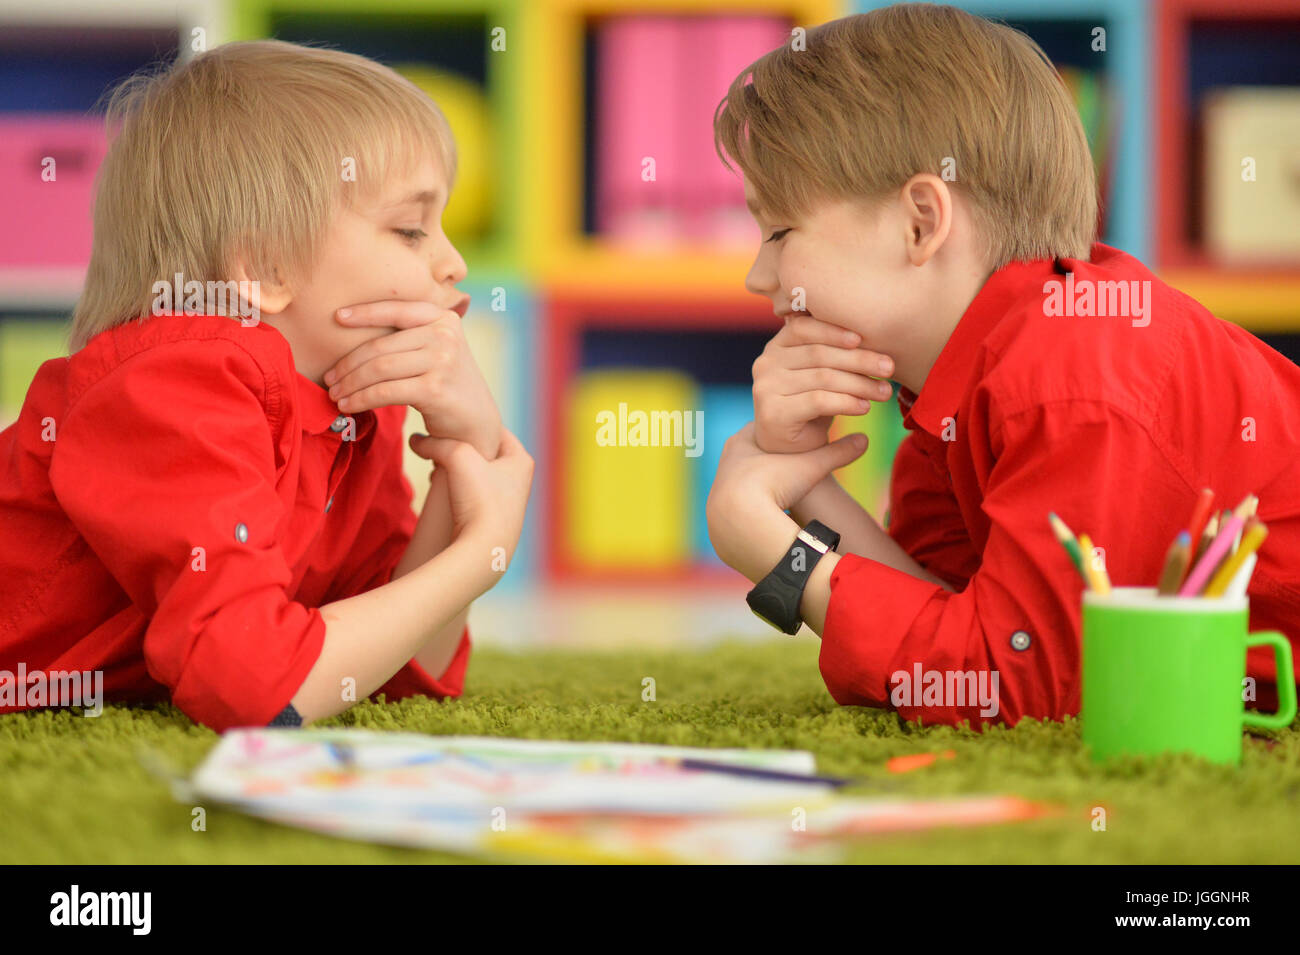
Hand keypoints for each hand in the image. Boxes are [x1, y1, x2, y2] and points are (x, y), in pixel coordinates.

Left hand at [324, 300, 502, 459]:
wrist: (477, 425)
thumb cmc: (449, 387)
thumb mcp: (438, 351)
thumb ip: (413, 336)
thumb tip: (357, 327)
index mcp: (445, 319)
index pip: (397, 310)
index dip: (365, 313)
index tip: (337, 317)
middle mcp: (446, 335)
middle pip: (381, 346)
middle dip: (348, 364)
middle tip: (329, 377)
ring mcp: (442, 361)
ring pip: (379, 368)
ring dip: (350, 383)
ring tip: (335, 394)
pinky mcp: (434, 389)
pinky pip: (385, 391)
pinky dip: (361, 399)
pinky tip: (348, 406)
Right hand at [411, 428, 533, 565]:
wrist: (483, 550)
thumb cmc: (479, 499)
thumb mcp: (457, 456)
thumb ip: (436, 443)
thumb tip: (416, 441)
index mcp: (521, 459)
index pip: (495, 429)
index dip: (472, 424)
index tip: (451, 424)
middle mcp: (519, 480)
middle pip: (486, 452)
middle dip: (462, 449)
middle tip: (441, 446)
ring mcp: (507, 502)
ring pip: (477, 475)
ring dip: (457, 472)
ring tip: (439, 470)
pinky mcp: (493, 521)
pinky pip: (472, 496)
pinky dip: (458, 491)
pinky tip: (443, 493)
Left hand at [706, 422, 867, 580]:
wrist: (741, 522)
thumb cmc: (774, 486)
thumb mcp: (809, 467)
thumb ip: (836, 453)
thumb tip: (865, 440)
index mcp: (742, 444)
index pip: (764, 430)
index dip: (783, 432)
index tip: (796, 433)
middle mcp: (725, 464)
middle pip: (752, 457)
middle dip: (769, 459)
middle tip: (788, 460)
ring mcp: (718, 493)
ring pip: (742, 485)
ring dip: (757, 487)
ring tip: (777, 490)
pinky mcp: (718, 521)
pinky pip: (737, 512)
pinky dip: (751, 512)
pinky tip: (762, 516)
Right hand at [752, 315, 894, 453]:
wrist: (788, 448)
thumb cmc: (810, 405)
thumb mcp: (819, 372)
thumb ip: (831, 351)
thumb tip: (873, 333)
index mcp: (776, 346)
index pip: (804, 329)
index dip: (834, 330)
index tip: (863, 338)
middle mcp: (765, 363)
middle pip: (818, 354)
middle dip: (859, 360)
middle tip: (889, 367)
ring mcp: (766, 388)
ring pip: (823, 378)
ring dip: (860, 384)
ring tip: (884, 392)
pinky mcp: (774, 413)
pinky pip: (819, 401)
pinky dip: (847, 402)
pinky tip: (865, 407)